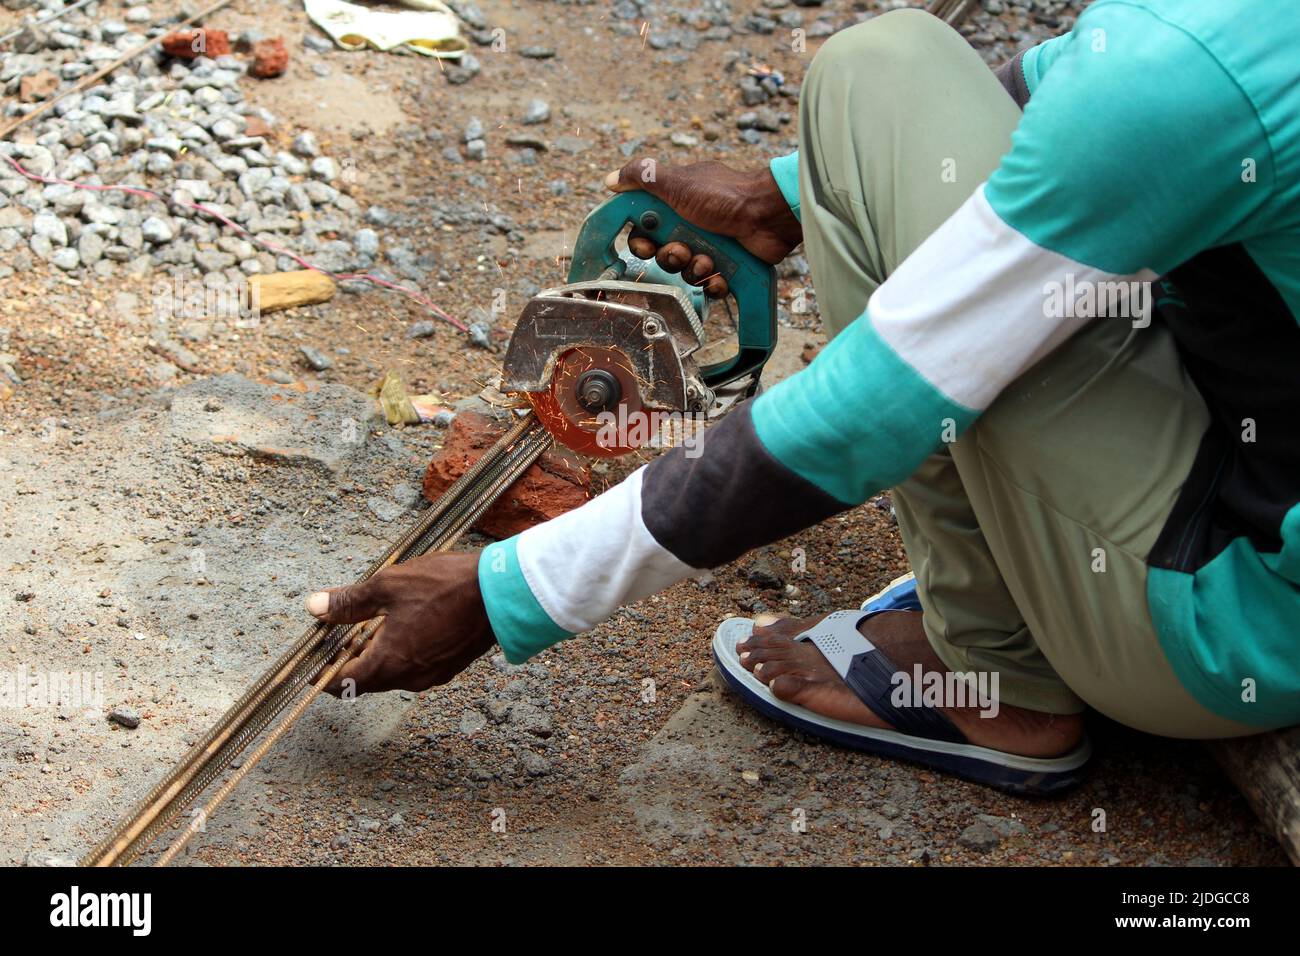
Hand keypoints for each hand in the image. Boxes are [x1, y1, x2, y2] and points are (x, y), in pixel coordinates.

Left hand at [305, 551, 494, 696]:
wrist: (501, 592)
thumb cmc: (444, 587)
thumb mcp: (387, 586)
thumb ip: (348, 602)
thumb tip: (315, 607)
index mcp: (388, 664)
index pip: (342, 684)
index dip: (321, 674)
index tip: (311, 661)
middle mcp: (409, 679)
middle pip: (366, 680)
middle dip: (349, 659)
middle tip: (339, 633)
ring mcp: (433, 675)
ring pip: (392, 673)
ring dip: (377, 654)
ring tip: (372, 623)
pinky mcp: (450, 666)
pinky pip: (415, 667)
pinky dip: (401, 652)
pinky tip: (404, 624)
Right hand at [605, 156, 801, 297]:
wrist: (768, 216)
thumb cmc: (724, 195)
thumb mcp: (678, 181)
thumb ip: (643, 177)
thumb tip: (611, 180)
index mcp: (675, 207)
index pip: (644, 230)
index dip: (640, 242)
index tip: (645, 244)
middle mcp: (690, 227)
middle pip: (662, 255)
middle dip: (669, 258)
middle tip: (681, 251)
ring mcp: (710, 247)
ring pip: (686, 273)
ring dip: (693, 269)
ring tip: (708, 260)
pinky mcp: (728, 267)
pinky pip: (710, 286)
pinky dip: (714, 283)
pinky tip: (721, 274)